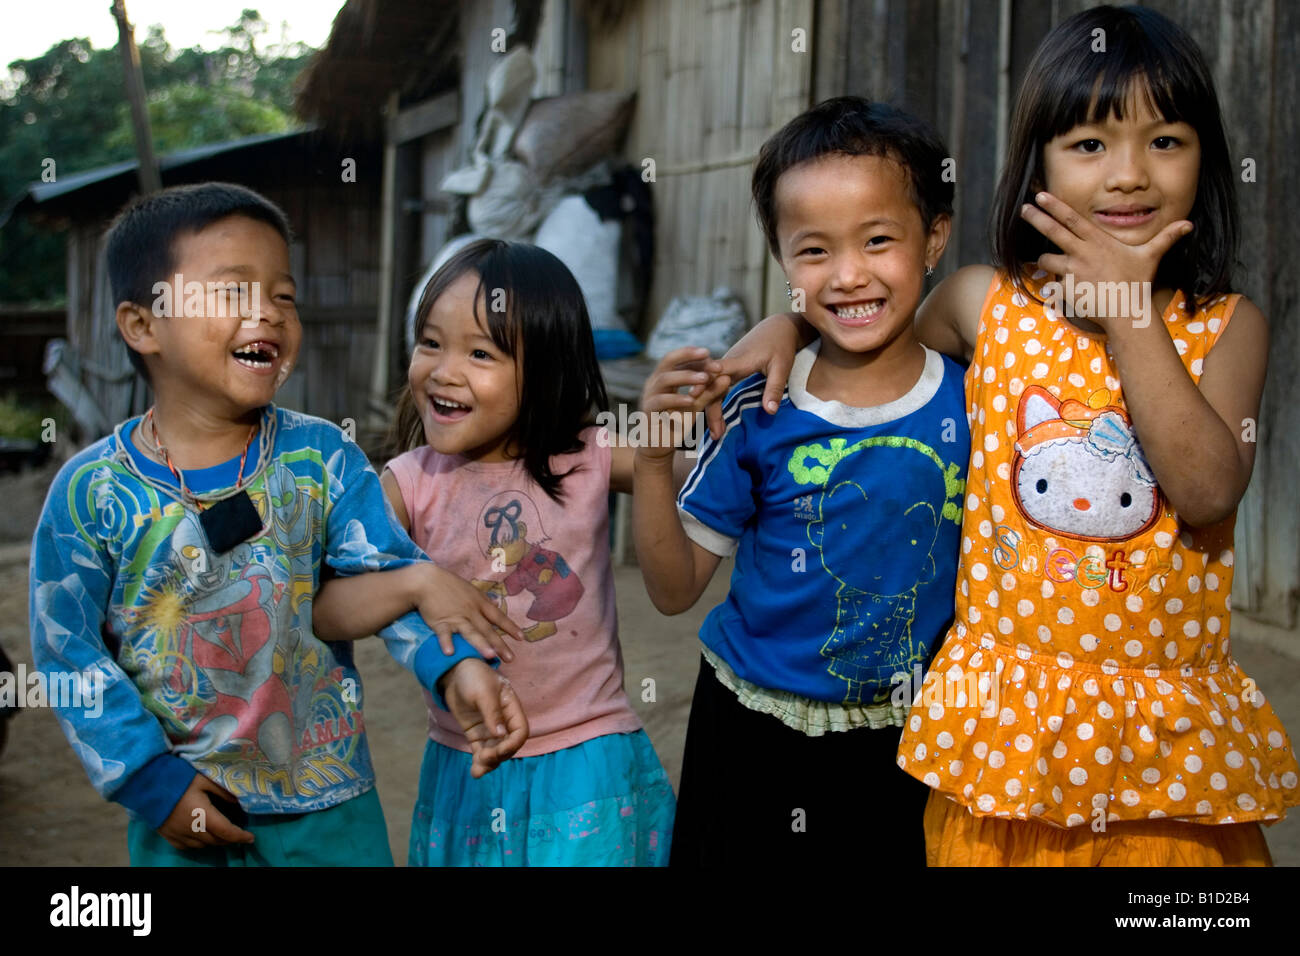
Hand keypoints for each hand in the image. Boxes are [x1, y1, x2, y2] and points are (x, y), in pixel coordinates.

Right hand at [156, 774, 254, 849]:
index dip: (240, 836)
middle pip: (215, 840)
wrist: (146, 784)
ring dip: (214, 841)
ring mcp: (178, 834)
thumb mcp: (204, 779)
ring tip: (222, 834)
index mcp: (202, 814)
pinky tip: (201, 837)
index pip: (226, 831)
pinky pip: (186, 846)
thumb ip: (222, 790)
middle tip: (238, 834)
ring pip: (202, 845)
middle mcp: (191, 828)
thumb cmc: (178, 778)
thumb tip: (238, 801)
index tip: (251, 838)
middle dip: (229, 839)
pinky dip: (198, 844)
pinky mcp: (167, 835)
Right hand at [417, 564, 522, 662]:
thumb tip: (498, 604)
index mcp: (479, 603)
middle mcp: (471, 611)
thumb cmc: (449, 585)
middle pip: (487, 630)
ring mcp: (456, 617)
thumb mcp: (470, 590)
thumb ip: (484, 600)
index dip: (510, 628)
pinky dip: (447, 643)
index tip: (521, 638)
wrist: (426, 580)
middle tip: (510, 658)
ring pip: (470, 632)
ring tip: (489, 656)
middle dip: (499, 644)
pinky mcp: (440, 621)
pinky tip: (450, 653)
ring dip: (480, 644)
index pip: (498, 617)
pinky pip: (444, 634)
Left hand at [440, 659, 529, 777]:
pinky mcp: (476, 733)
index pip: (520, 731)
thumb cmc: (472, 675)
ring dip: (489, 763)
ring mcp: (489, 728)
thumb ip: (492, 713)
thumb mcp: (483, 692)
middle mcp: (503, 720)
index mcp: (511, 708)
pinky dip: (478, 762)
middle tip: (484, 757)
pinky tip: (474, 773)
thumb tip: (501, 735)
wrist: (453, 670)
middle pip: (508, 745)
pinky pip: (480, 751)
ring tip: (477, 771)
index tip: (499, 750)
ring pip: (495, 751)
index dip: (513, 744)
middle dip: (499, 755)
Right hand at [636, 347, 729, 461]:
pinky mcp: (648, 411)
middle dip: (687, 356)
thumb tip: (726, 377)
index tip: (711, 355)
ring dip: (686, 377)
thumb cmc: (676, 423)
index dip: (694, 355)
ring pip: (665, 379)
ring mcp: (649, 395)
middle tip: (707, 354)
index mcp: (665, 377)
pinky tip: (691, 399)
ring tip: (705, 378)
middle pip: (668, 361)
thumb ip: (708, 392)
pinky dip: (676, 399)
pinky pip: (661, 401)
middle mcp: (654, 382)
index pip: (679, 359)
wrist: (658, 447)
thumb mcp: (695, 406)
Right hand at [697, 313, 803, 438]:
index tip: (695, 402)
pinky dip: (715, 403)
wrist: (778, 327)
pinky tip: (718, 420)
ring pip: (712, 390)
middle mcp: (727, 363)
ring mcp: (727, 367)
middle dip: (710, 410)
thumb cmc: (780, 345)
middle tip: (715, 435)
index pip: (716, 374)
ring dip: (712, 410)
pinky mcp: (729, 370)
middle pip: (711, 387)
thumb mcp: (781, 366)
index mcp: (739, 360)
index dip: (705, 387)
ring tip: (716, 434)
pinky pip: (717, 388)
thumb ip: (774, 388)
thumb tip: (769, 411)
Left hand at [1020, 191, 1191, 330]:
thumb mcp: (1151, 257)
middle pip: (1053, 231)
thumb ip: (1165, 238)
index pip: (1072, 219)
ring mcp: (1072, 271)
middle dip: (1036, 218)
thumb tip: (1188, 225)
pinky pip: (1053, 284)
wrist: (1126, 312)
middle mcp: (1082, 253)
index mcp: (1097, 242)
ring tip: (1057, 265)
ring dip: (1047, 260)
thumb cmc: (1137, 284)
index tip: (1040, 195)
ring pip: (1047, 260)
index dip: (1055, 206)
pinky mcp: (1066, 288)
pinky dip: (1056, 285)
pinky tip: (1070, 291)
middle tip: (1024, 209)